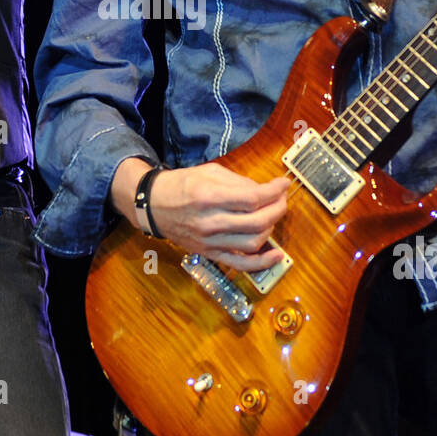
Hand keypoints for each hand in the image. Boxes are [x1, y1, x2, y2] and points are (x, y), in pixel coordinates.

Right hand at [111, 158, 287, 271]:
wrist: (153, 206)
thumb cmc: (181, 185)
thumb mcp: (209, 171)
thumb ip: (238, 181)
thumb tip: (264, 191)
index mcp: (209, 196)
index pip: (252, 198)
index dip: (274, 191)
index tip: (283, 184)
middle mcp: (210, 221)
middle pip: (257, 221)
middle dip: (278, 208)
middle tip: (282, 199)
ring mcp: (210, 241)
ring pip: (253, 242)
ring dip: (271, 228)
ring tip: (273, 216)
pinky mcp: (210, 254)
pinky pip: (240, 264)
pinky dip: (262, 263)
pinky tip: (277, 256)